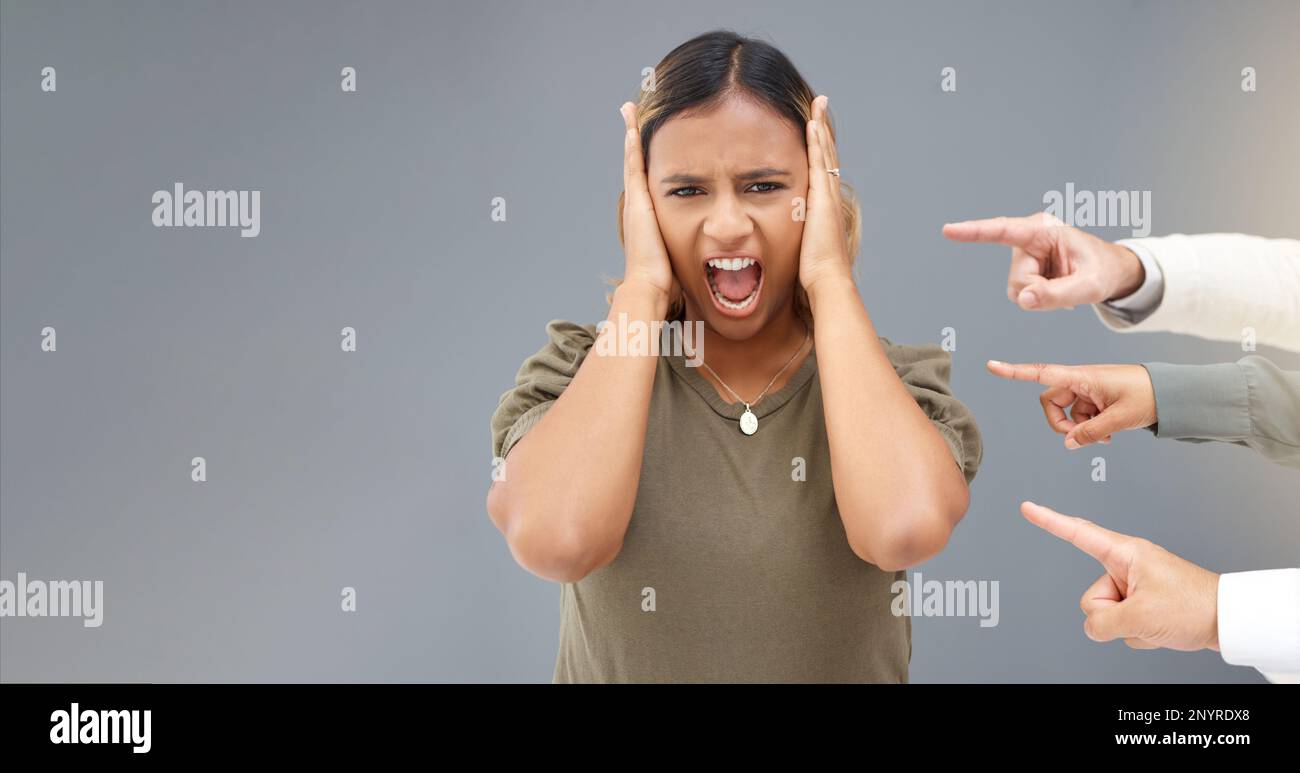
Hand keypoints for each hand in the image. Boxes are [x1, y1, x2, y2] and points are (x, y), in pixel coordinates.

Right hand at [619, 102, 678, 303]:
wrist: (650, 286)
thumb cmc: (666, 279)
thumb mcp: (680, 256)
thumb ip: (688, 248)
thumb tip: (710, 255)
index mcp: (648, 216)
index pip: (647, 181)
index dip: (646, 161)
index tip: (645, 142)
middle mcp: (637, 205)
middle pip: (635, 164)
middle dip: (633, 139)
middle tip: (630, 113)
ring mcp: (635, 200)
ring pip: (631, 159)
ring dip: (630, 133)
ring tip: (628, 110)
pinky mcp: (637, 199)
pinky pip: (634, 164)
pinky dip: (631, 143)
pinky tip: (632, 123)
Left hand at [798, 94, 852, 295]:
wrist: (828, 279)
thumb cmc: (814, 271)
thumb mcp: (803, 246)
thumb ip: (797, 235)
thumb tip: (783, 239)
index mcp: (824, 206)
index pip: (822, 169)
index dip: (819, 148)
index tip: (815, 128)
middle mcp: (829, 196)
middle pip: (827, 154)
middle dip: (823, 129)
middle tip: (820, 105)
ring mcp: (827, 195)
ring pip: (825, 153)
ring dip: (821, 127)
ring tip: (818, 104)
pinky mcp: (821, 197)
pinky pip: (820, 162)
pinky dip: (817, 142)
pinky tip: (812, 123)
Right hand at [942, 213, 1143, 309]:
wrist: (1110, 272)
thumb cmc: (1103, 271)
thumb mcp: (1090, 286)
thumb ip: (1058, 294)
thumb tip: (1024, 300)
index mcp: (1042, 230)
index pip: (1003, 231)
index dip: (974, 232)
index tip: (948, 230)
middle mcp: (1028, 239)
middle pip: (1018, 278)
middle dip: (1041, 292)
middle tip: (1068, 288)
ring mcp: (1023, 255)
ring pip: (1017, 290)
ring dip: (1041, 297)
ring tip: (1065, 286)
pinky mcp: (1023, 269)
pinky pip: (1021, 295)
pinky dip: (1039, 299)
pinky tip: (1056, 290)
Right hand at [986, 360, 1156, 448]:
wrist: (1172, 393)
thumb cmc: (1148, 394)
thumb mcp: (1119, 418)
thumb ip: (1091, 433)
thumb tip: (1070, 443)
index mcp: (1082, 377)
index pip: (1041, 373)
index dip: (1014, 371)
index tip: (992, 366)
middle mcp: (1080, 382)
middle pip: (1051, 403)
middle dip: (1060, 424)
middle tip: (1080, 438)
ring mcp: (1087, 392)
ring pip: (1066, 414)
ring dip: (1079, 429)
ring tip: (1105, 436)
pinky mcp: (1096, 401)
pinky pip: (1081, 418)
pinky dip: (1089, 429)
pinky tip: (1108, 435)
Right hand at [1021, 501, 1219, 651]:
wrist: (1227, 620)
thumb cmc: (1193, 606)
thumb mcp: (1139, 618)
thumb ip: (1101, 623)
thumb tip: (1093, 626)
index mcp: (1125, 554)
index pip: (1077, 533)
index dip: (1049, 520)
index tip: (1028, 508)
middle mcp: (1127, 567)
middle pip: (1092, 596)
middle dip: (1109, 615)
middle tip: (1141, 616)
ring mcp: (1134, 586)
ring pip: (1107, 614)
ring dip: (1128, 626)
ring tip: (1158, 621)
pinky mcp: (1143, 603)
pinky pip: (1123, 623)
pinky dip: (1139, 631)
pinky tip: (1160, 627)